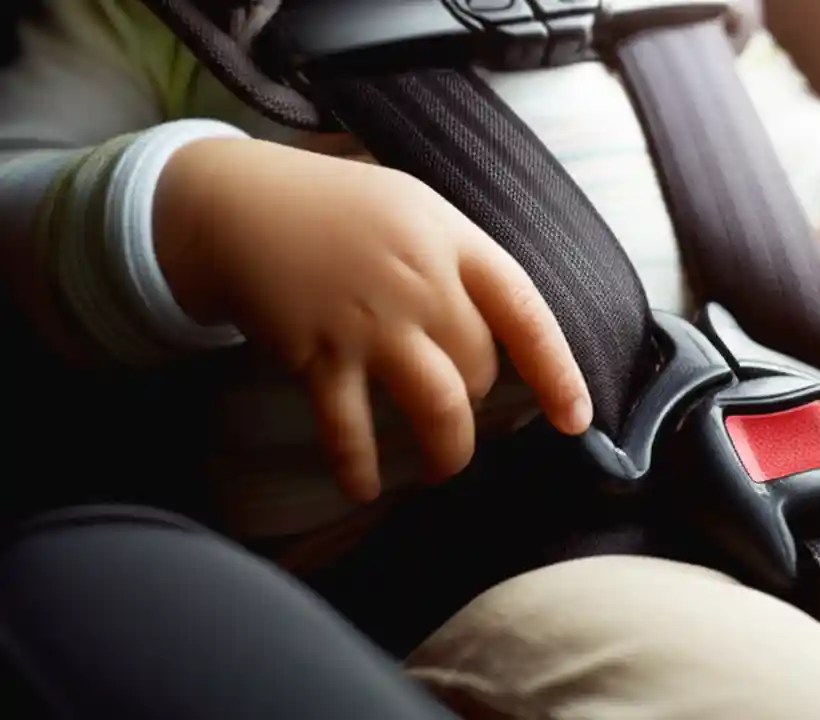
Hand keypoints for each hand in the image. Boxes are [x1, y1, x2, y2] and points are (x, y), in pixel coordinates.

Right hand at [154, 138, 591, 501]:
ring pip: (439, 406)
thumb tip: (506, 326)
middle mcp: (421, 281)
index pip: (527, 311)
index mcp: (454, 240)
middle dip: (476, 398)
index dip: (558, 371)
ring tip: (441, 470)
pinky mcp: (317, 353)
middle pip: (480, 367)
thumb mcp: (413, 208)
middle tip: (455, 403)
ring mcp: (370, 320)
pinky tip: (362, 488)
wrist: (237, 203)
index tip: (577, 420)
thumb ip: (459, 261)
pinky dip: (358, 465)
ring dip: (447, 450)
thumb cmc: (336, 208)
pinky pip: (350, 428)